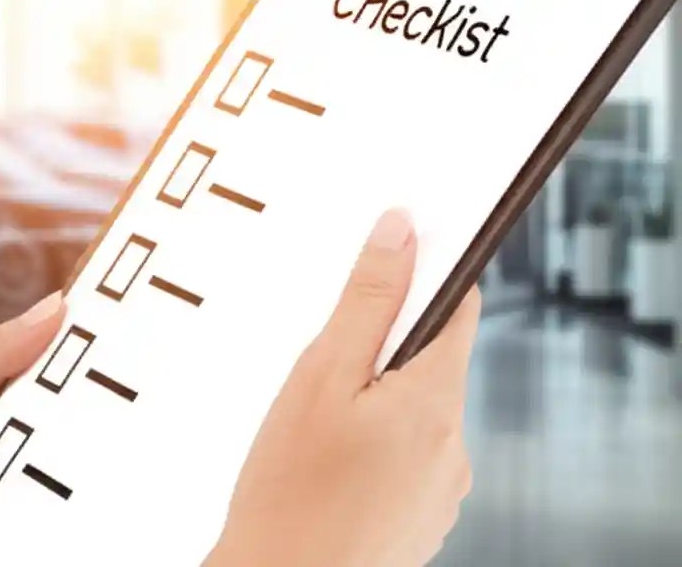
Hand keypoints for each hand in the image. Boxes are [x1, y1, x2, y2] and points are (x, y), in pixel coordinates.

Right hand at [207, 209, 480, 566]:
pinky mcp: (425, 517)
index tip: (397, 254)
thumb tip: (402, 232)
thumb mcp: (320, 378)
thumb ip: (367, 303)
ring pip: (416, 413)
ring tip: (317, 434)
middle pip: (431, 364)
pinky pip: (409, 458)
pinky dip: (376, 450)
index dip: (429, 273)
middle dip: (380, 354)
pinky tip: (331, 469)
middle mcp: (455, 445)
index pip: (459, 308)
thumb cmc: (290, 491)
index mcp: (434, 402)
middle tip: (322, 376)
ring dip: (376, 405)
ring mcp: (444, 488)